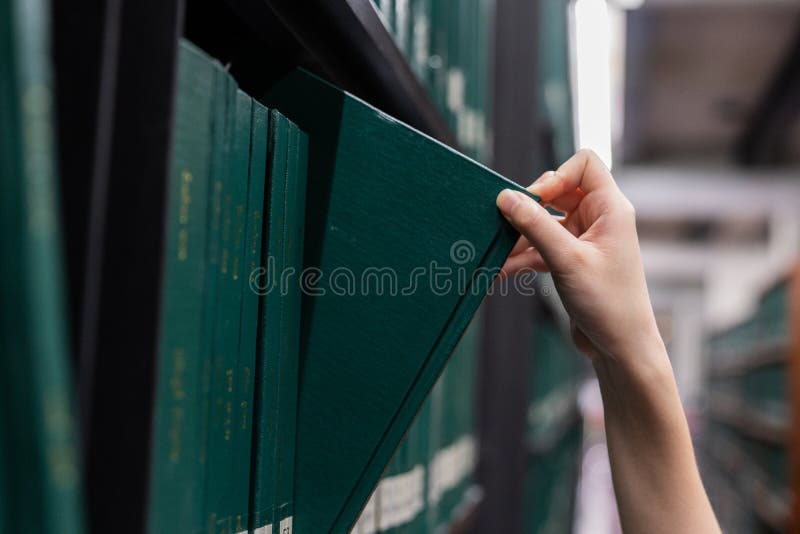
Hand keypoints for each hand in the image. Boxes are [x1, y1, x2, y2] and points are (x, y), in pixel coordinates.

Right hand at [496, 149, 665, 371]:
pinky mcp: (574, 261)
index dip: (555, 176)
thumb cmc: (609, 304)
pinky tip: (502, 271)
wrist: (620, 348)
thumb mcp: (566, 260)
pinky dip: (524, 256)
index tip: (533, 200)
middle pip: (559, 191)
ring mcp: (586, 240)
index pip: (584, 165)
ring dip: (521, 236)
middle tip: (507, 223)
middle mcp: (600, 219)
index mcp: (611, 209)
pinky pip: (543, 247)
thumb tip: (506, 198)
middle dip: (530, 208)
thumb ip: (535, 226)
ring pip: (546, 222)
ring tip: (498, 252)